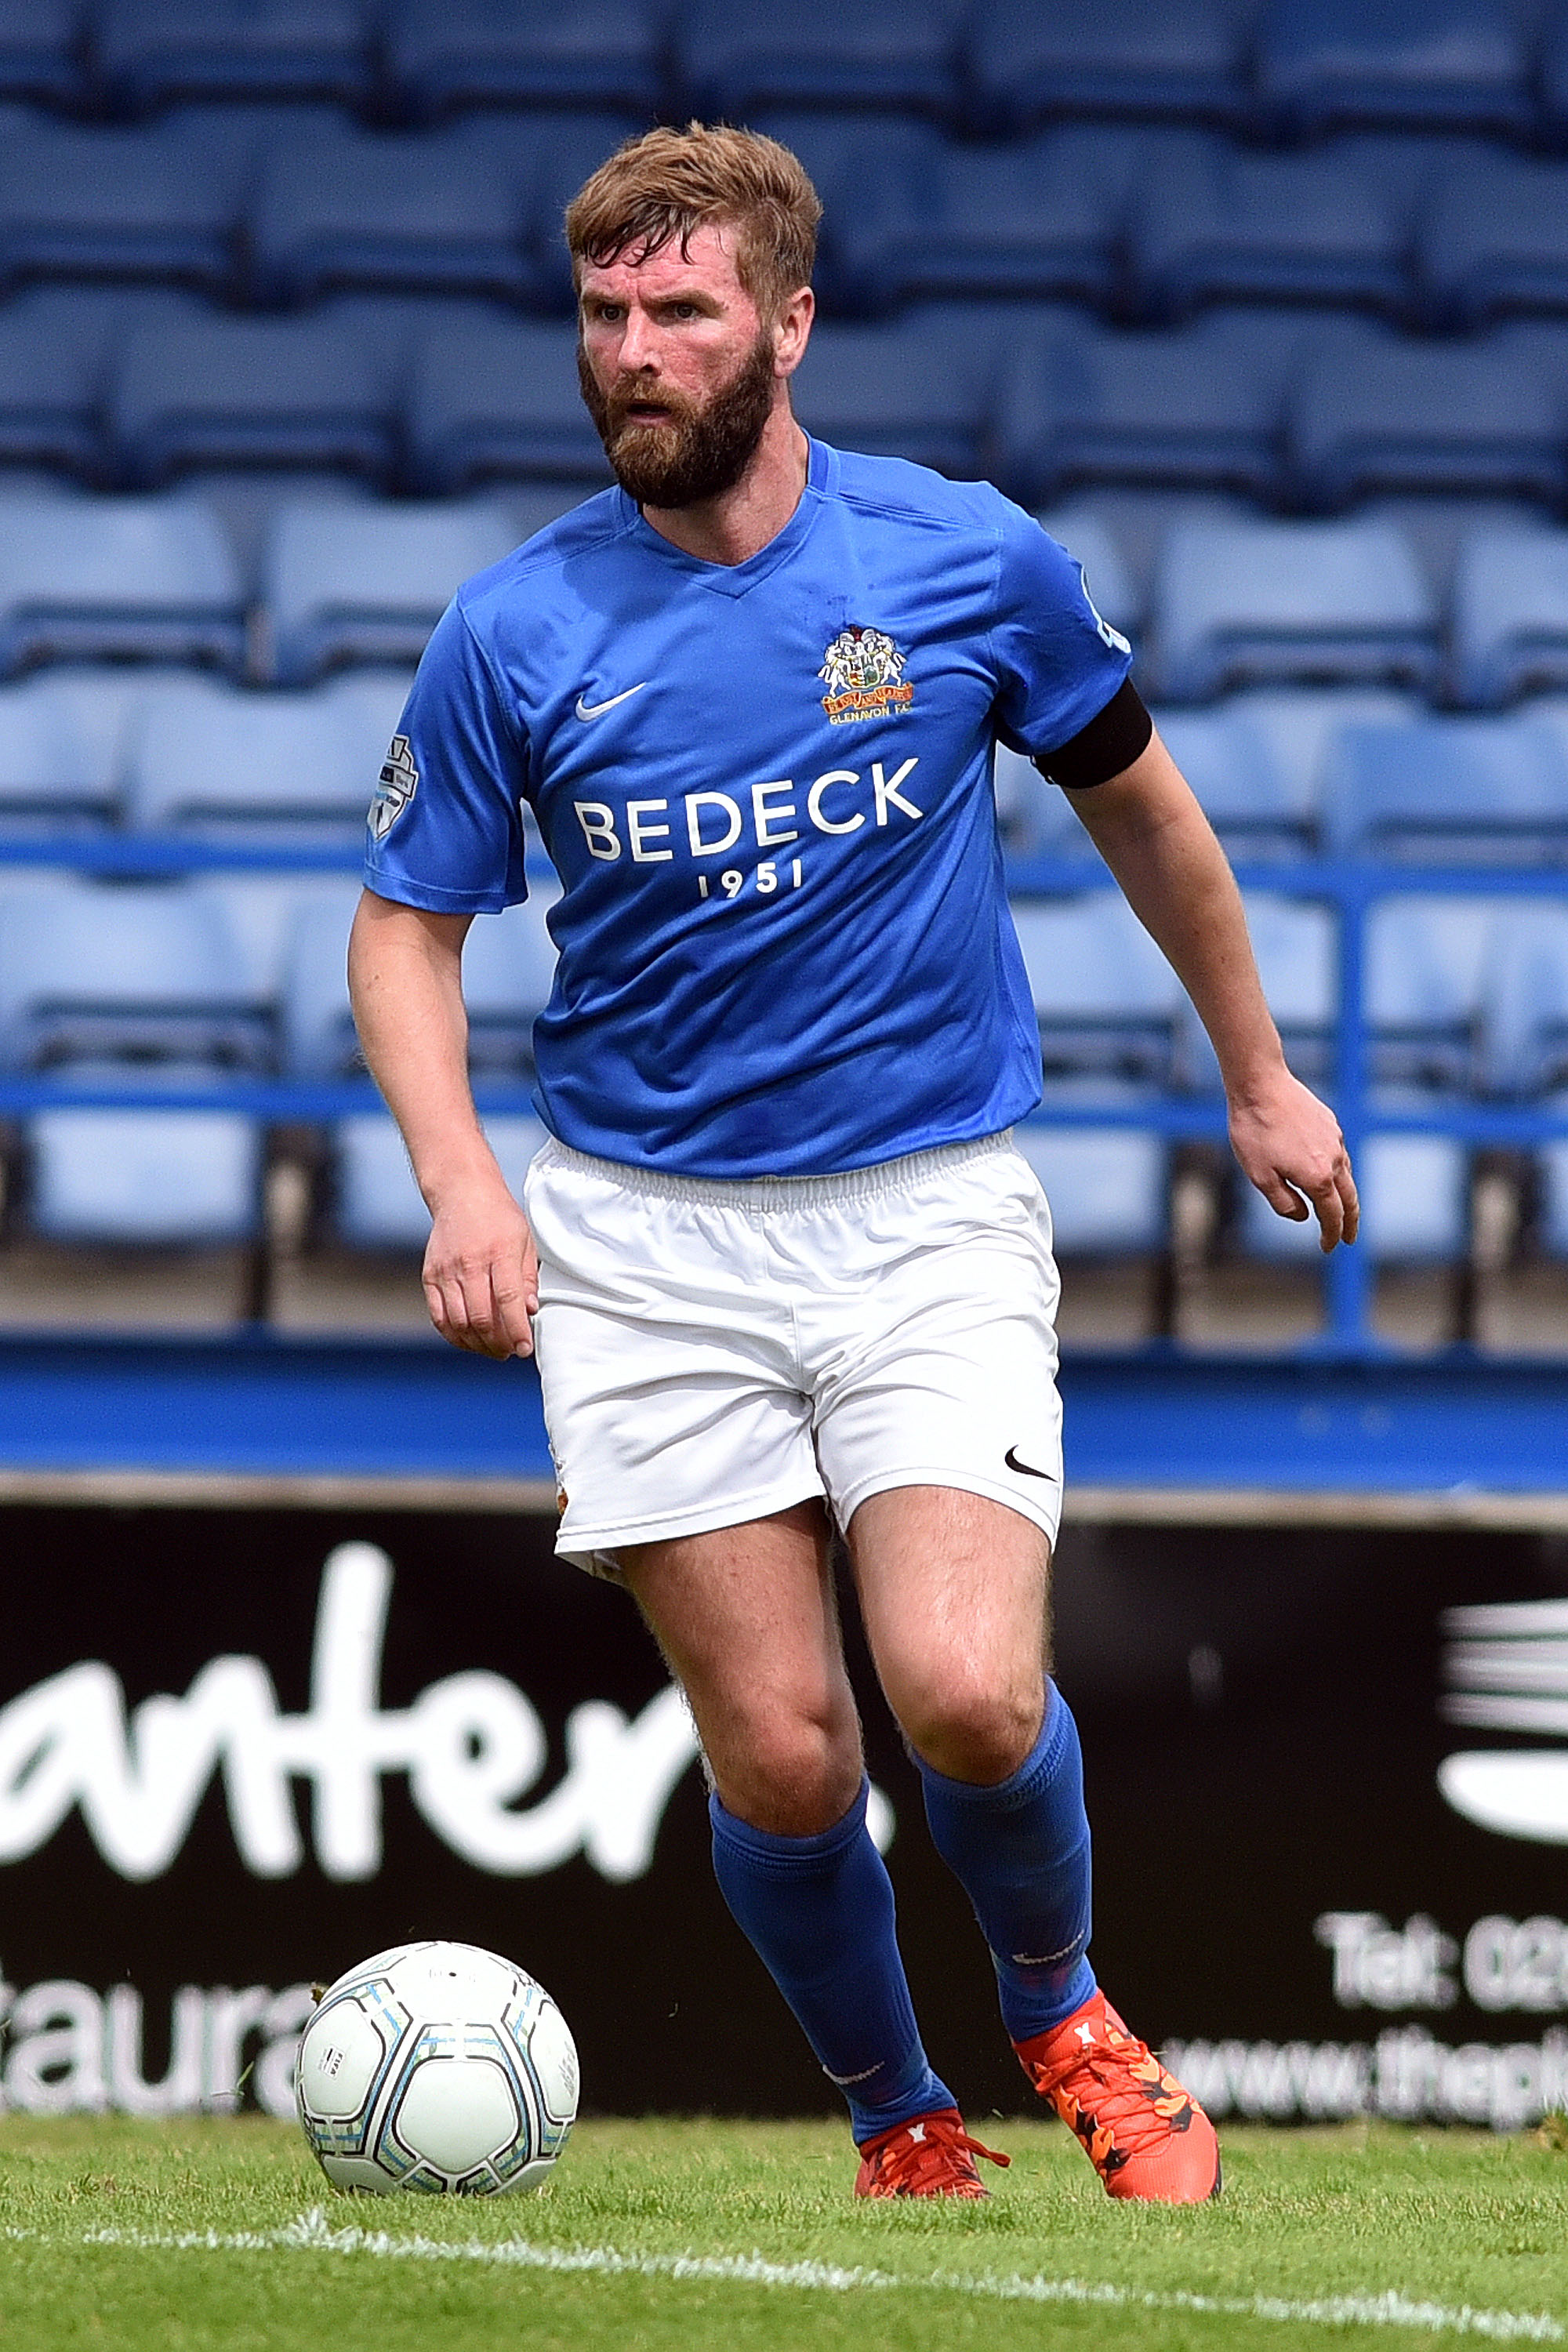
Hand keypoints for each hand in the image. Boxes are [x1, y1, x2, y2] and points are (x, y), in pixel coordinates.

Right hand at [421, 1181, 539, 1358]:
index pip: (508, 1301)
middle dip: (499, 1343)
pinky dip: (454, 1335)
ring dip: (478, 1344)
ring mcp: (446, 1271)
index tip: (525, 1348)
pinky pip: (439, 1317)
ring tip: (493, 1349)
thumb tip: (530, 1311)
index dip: (517, 1330)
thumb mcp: (524, 1240)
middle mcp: (469, 1263)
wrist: (461, 1192)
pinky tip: (470, 1340)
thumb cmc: (497, 1216)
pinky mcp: (430, 1276)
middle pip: (482, 1317)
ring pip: (459, 1322)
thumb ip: (527, 1278)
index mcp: (499, 1252)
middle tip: (510, 1351)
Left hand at [1228, 1069, 1359, 1252]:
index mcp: (1318, 1177)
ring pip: (1347, 1176)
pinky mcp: (1330, 1124)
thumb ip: (1283, 1203)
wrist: (1260, 1085)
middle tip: (1348, 1239)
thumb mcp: (1260, 1176)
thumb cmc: (1254, 1131)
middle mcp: (1334, 1160)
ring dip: (1346, 1197)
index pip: (1332, 1216)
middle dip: (1350, 1222)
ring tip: (1341, 1210)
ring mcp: (1335, 1140)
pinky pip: (1339, 1156)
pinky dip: (1338, 1173)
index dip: (1331, 1235)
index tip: (1327, 1247)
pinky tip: (1328, 1174)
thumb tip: (1303, 1216)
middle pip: (1350, 1199)